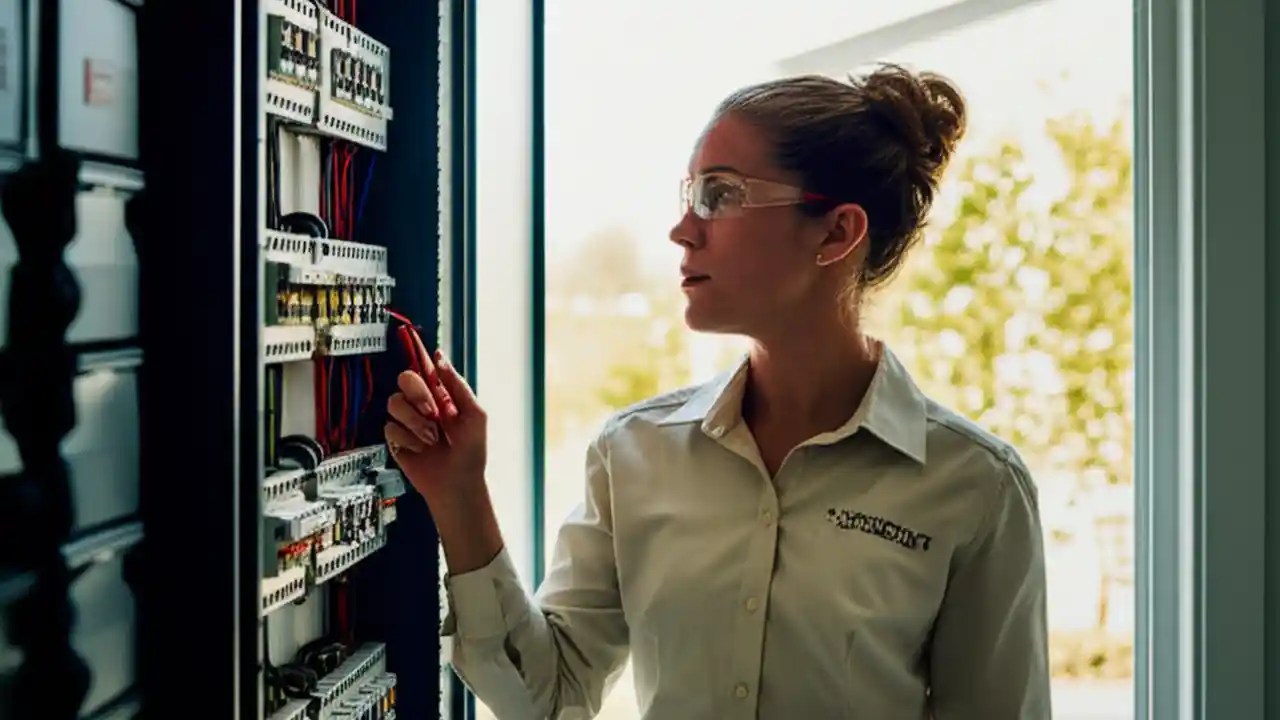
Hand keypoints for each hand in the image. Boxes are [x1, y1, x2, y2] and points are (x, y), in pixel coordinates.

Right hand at [384, 351, 486, 495]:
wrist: (458, 483)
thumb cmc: (471, 451)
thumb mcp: (474, 415)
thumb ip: (457, 385)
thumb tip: (439, 358)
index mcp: (442, 394)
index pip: (425, 368)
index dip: (416, 354)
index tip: (410, 342)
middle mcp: (422, 403)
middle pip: (404, 379)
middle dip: (418, 393)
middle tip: (433, 412)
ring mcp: (407, 420)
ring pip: (395, 402)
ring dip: (415, 421)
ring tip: (431, 437)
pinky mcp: (395, 438)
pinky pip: (390, 427)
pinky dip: (408, 439)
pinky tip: (421, 448)